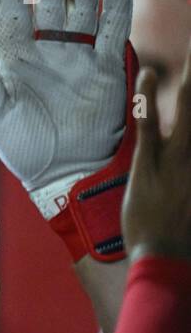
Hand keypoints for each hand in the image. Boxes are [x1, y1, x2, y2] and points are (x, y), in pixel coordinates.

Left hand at [0, 0, 131, 217]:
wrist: (62, 173)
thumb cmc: (20, 146)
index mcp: (13, 58)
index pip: (12, 11)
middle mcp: (45, 52)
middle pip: (47, 1)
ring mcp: (76, 58)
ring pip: (80, 9)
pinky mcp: (105, 70)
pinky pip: (112, 32)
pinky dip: (115, 9)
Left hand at [124, 46, 190, 263]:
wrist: (168, 259)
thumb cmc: (185, 234)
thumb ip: (190, 165)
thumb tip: (186, 147)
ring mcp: (178, 158)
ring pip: (186, 108)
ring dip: (189, 78)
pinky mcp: (150, 164)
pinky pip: (148, 124)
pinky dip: (146, 97)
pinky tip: (146, 74)